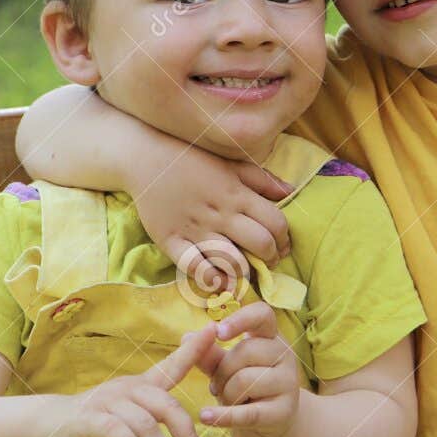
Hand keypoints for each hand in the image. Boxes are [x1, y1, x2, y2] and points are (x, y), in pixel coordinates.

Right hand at [33, 328, 215, 436]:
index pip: (171, 365)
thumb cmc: (95, 435)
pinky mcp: (89, 419)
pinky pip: (119, 432)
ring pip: (146, 426)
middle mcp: (127, 389)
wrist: (46, 433)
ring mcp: (108, 402)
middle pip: (168, 406)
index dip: (193, 349)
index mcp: (141, 388)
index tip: (213, 330)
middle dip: (188, 436)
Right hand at [132, 147, 292, 289]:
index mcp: (237, 193)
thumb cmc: (193, 160)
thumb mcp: (232, 163)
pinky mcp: (170, 240)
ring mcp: (195, 229)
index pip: (276, 223)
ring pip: (231, 260)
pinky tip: (219, 280)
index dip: (285, 239)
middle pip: (260, 244)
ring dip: (244, 270)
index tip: (281, 245)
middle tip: (268, 262)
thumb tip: (291, 192)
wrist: (145, 156)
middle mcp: (220, 213)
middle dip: (271, 258)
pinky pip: (194, 267)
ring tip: (243, 270)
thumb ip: (262, 179)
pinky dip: (211, 279)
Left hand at [194, 302, 300, 436]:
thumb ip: (209, 354)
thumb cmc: (247, 387)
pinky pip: (248, 412)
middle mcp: (285, 355)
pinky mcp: (283, 412)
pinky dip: (223, 416)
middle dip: (222, 371)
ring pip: (244, 380)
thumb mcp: (227, 367)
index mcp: (271, 337)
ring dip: (226, 394)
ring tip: (228, 401)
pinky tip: (205, 417)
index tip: (218, 331)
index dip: (240, 319)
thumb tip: (187, 337)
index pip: (263, 314)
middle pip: (245, 351)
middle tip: (217, 387)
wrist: (272, 423)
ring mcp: (288, 383)